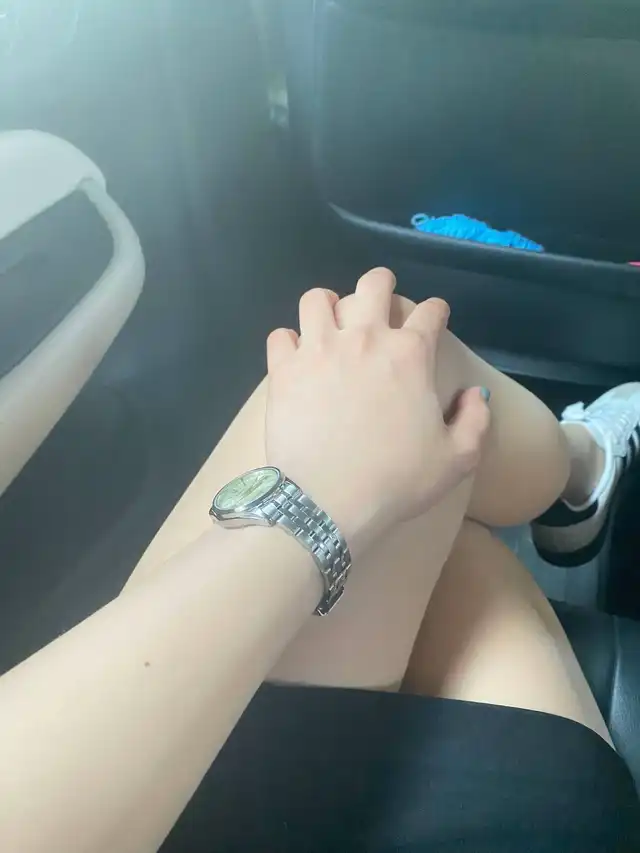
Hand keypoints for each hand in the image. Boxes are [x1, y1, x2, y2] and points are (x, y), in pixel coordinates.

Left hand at [265, 268, 489, 554]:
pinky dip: (288, 343)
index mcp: (410, 354)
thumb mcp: (458, 459)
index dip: (435, 311)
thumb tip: (475, 394)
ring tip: (329, 324)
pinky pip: (280, 335)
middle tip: (380, 302)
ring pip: (317, 299)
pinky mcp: (283, 369)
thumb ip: (474, 420)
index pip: (429, 311)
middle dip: (381, 285)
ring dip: (327, 306)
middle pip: (373, 284)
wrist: (330, 500)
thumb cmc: (397, 481)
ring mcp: (319, 349)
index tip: (433, 319)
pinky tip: (295, 358)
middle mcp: (365, 338)